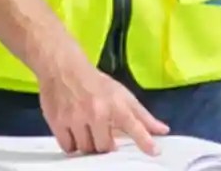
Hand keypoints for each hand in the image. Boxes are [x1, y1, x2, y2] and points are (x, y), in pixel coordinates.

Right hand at [36, 56, 169, 155]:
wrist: (63, 67)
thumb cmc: (95, 82)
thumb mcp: (122, 95)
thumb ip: (142, 116)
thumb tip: (162, 130)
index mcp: (116, 104)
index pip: (134, 126)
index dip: (145, 141)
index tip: (154, 152)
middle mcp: (97, 113)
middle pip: (104, 147)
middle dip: (105, 144)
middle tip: (102, 133)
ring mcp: (76, 118)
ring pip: (86, 149)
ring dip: (89, 144)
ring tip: (88, 131)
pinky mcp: (58, 122)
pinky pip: (68, 147)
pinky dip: (72, 144)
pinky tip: (75, 133)